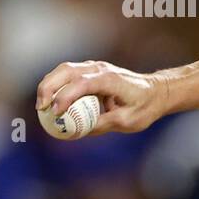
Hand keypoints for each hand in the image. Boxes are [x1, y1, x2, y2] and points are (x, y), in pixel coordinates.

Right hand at [36, 60, 168, 136]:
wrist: (157, 91)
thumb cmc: (145, 107)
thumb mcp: (128, 121)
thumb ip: (104, 124)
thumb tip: (78, 131)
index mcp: (111, 79)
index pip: (82, 84)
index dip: (65, 96)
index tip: (56, 113)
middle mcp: (100, 68)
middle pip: (66, 71)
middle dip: (48, 88)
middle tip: (41, 108)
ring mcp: (95, 67)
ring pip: (64, 70)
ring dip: (49, 85)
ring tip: (42, 105)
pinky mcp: (91, 70)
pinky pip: (68, 74)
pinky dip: (56, 84)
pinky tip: (51, 101)